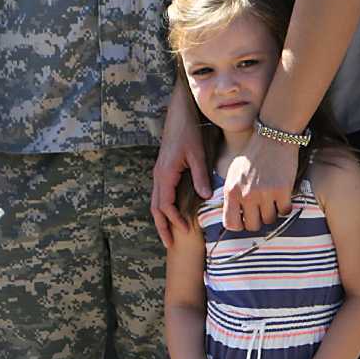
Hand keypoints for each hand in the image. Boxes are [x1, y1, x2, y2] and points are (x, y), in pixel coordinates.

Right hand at [152, 79, 211, 246]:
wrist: (179, 114)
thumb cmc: (188, 132)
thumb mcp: (197, 155)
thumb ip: (200, 176)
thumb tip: (204, 197)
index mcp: (165, 174)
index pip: (165, 205)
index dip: (174, 220)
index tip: (185, 231)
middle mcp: (158, 176)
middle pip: (155, 208)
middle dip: (162, 227)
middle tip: (170, 244)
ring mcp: (158, 173)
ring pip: (155, 202)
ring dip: (161, 219)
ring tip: (169, 234)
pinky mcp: (162, 170)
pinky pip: (159, 194)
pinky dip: (163, 208)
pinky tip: (172, 214)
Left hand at [223, 133, 298, 231]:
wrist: (273, 137)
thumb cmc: (253, 155)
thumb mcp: (233, 173)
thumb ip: (232, 194)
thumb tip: (234, 214)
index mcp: (231, 190)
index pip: (230, 223)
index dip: (239, 224)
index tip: (245, 219)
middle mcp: (246, 195)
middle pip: (252, 226)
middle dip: (258, 220)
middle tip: (262, 210)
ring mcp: (265, 194)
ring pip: (269, 220)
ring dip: (272, 213)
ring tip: (273, 201)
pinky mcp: (282, 191)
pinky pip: (284, 211)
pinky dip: (285, 207)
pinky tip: (283, 197)